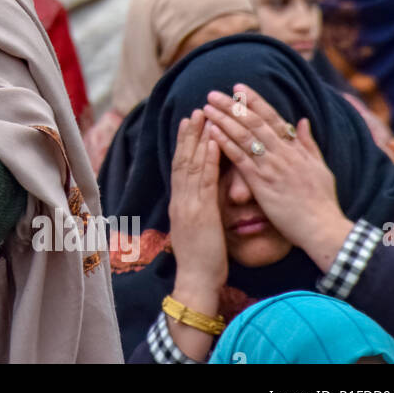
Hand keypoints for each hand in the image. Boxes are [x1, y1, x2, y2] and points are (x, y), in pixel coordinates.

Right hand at [168, 109, 228, 293]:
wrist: (197, 281)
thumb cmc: (202, 260)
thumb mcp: (200, 229)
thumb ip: (200, 210)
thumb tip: (205, 199)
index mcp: (181, 204)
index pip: (181, 167)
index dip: (185, 144)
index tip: (190, 123)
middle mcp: (181, 200)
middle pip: (182, 160)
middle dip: (188, 134)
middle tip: (195, 111)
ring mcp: (188, 205)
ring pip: (190, 165)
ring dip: (196, 139)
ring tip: (202, 117)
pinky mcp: (199, 212)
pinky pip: (203, 181)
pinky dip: (207, 159)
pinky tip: (213, 143)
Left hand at [203, 85, 352, 270]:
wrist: (323, 228)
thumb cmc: (322, 202)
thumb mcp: (320, 168)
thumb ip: (308, 144)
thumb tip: (302, 121)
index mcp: (296, 149)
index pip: (273, 118)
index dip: (255, 101)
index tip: (239, 87)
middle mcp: (284, 154)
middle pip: (254, 123)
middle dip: (232, 106)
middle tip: (213, 93)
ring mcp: (272, 167)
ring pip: (245, 136)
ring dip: (224, 120)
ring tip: (206, 108)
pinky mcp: (262, 184)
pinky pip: (240, 159)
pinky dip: (225, 143)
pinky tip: (211, 132)